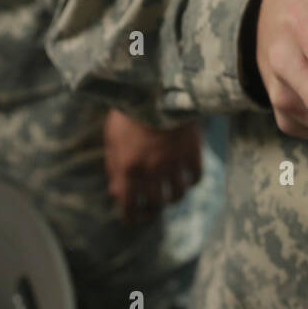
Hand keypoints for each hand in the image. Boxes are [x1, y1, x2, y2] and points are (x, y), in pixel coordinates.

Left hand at [103, 109, 202, 223]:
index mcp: (127, 168)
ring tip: (170, 193)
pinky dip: (190, 182)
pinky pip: (194, 178)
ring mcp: (173, 163)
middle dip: (153, 210)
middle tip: (153, 208)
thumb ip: (113, 167)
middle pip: (156, 205)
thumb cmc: (129, 112)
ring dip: (172, 197)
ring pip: (176, 195)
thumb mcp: (112, 138)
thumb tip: (115, 193)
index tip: (133, 220)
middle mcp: (151, 171)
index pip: (129, 206)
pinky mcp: (192, 152)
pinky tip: (186, 179)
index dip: (131, 218)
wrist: (156, 88)